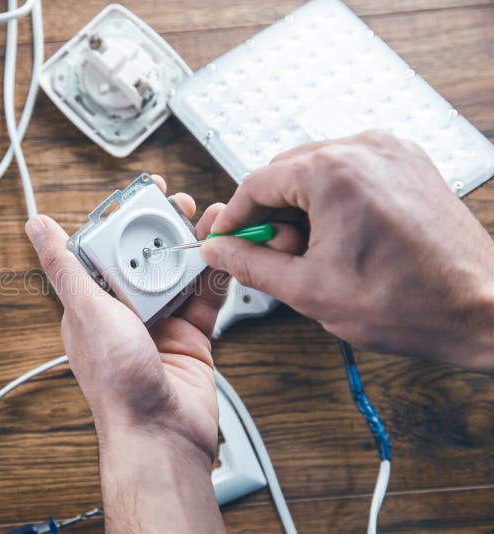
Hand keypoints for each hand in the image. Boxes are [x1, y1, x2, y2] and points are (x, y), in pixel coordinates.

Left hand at [25, 176, 227, 533]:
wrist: (160, 433)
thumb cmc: (115, 384)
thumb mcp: (86, 311)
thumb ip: (66, 265)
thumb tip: (37, 227)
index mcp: (93, 303)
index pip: (108, 248)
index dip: (125, 218)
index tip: (141, 194)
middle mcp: (126, 311)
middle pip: (147, 256)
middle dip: (163, 226)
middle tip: (180, 202)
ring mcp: (161, 323)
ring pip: (178, 272)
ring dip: (193, 244)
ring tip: (208, 217)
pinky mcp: (191, 336)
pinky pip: (204, 297)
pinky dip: (214, 273)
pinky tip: (223, 252)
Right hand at [202, 130, 493, 371]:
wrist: (483, 307)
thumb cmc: (413, 302)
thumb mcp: (310, 290)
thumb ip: (251, 265)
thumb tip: (221, 251)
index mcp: (335, 173)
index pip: (256, 182)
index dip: (235, 218)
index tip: (228, 241)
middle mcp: (365, 149)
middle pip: (285, 173)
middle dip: (272, 216)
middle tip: (278, 258)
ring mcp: (391, 152)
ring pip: (316, 172)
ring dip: (302, 210)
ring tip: (317, 254)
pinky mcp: (407, 163)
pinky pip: (349, 172)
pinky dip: (333, 202)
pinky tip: (342, 240)